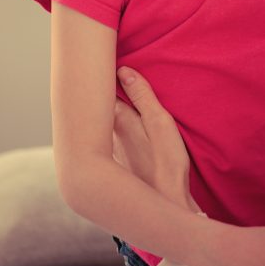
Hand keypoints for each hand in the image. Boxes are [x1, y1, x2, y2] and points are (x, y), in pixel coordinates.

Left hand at [112, 66, 197, 211]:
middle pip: (98, 106)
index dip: (102, 74)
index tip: (101, 59)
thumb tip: (123, 70)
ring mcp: (109, 151)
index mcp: (119, 121)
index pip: (103, 90)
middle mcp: (107, 135)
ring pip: (100, 122)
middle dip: (97, 90)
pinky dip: (103, 126)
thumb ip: (143, 97)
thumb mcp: (161, 124)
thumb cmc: (167, 165)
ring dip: (101, 109)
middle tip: (98, 69)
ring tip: (101, 91)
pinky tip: (108, 123)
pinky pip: (105, 136)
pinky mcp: (116, 163)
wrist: (165, 206)